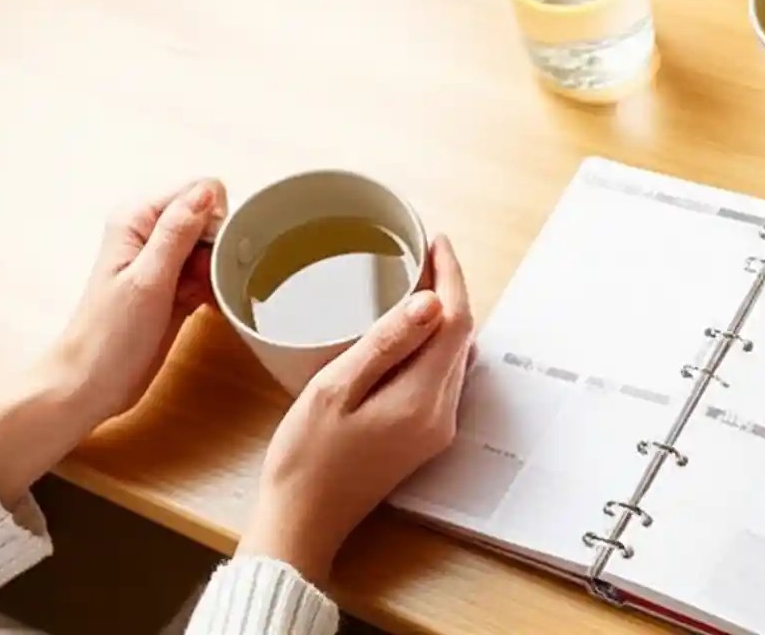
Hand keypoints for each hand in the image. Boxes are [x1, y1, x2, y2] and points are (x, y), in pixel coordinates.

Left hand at [49, 178, 224, 423]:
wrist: (92, 384)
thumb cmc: (111, 335)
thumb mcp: (148, 280)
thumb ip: (177, 233)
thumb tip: (207, 191)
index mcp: (137, 218)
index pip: (199, 191)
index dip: (214, 220)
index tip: (208, 257)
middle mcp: (150, 232)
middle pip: (210, 218)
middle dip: (218, 248)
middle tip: (202, 282)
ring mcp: (163, 260)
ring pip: (214, 247)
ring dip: (218, 271)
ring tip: (199, 298)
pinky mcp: (174, 285)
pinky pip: (210, 273)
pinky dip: (215, 288)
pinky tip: (207, 307)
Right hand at [238, 235, 473, 584]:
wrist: (303, 521)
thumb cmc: (305, 459)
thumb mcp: (334, 390)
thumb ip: (386, 343)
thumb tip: (431, 301)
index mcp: (422, 400)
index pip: (457, 322)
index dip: (452, 275)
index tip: (436, 242)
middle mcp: (441, 415)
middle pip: (461, 336)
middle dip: (449, 290)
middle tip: (422, 253)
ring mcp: (436, 428)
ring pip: (454, 356)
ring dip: (443, 317)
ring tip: (414, 280)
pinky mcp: (425, 436)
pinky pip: (440, 377)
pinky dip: (432, 345)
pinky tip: (408, 331)